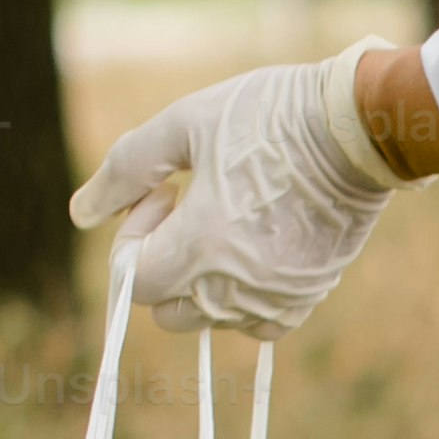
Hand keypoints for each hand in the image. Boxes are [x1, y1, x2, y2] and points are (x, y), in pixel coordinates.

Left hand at [65, 42, 406, 332]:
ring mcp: (274, 297)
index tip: (163, 192)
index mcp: (201, 244)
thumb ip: (125, 170)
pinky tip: (255, 246)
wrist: (357, 126)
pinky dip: (242, 296)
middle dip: (163, 264)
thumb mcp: (184, 124)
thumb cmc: (267, 115)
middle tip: (188, 207)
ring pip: (210, 318)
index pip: (135, 280)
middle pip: (167, 310)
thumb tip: (81, 213)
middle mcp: (236, 285)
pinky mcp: (306, 297)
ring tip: (228, 219)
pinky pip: (256, 323)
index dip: (135, 236)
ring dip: (202, 279)